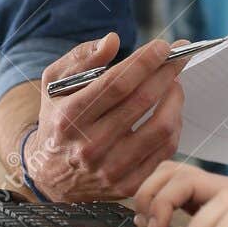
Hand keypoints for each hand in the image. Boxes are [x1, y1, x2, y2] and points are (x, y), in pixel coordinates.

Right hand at [26, 34, 184, 201]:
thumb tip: (113, 40)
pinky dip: (174, 124)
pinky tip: (170, 109)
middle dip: (167, 73)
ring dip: (175, 98)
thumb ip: (81, 58)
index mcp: (69, 118)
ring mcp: (110, 169)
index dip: (145, 61)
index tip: (163, 46)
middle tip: (179, 56)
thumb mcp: (54, 85)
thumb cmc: (56, 120)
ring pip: (161, 128)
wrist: (48, 176)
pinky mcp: (127, 186)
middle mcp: (90, 146)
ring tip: (174, 82)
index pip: (117, 84)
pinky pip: (165, 151)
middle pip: (142, 101)